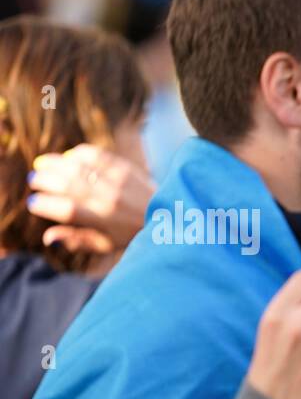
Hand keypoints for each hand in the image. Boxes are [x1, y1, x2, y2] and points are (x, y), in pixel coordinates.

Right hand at [27, 143, 154, 255]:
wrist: (169, 216)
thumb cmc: (132, 234)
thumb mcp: (106, 244)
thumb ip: (77, 240)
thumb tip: (47, 237)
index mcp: (103, 220)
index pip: (66, 210)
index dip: (45, 205)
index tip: (33, 203)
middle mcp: (109, 199)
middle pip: (68, 184)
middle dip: (44, 180)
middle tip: (34, 180)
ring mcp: (118, 181)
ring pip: (78, 167)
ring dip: (55, 163)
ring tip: (43, 165)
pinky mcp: (125, 168)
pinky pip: (96, 155)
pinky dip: (78, 153)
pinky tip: (69, 157)